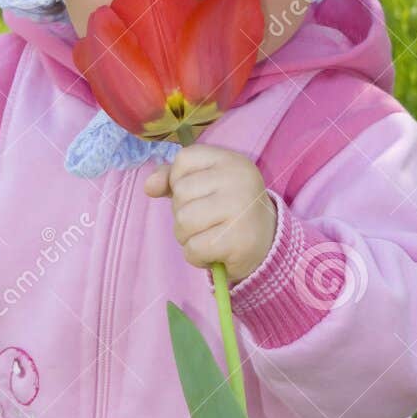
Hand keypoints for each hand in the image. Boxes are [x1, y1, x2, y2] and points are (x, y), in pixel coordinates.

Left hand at [143, 144, 276, 284]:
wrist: (267, 244)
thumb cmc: (229, 212)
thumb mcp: (205, 187)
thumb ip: (173, 180)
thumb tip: (149, 186)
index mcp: (230, 160)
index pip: (184, 160)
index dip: (180, 182)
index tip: (201, 195)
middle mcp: (238, 179)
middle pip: (180, 194)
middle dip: (184, 214)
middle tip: (209, 222)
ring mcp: (240, 208)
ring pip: (183, 221)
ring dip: (188, 238)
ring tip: (209, 237)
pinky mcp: (238, 240)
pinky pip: (193, 248)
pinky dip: (197, 257)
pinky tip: (214, 254)